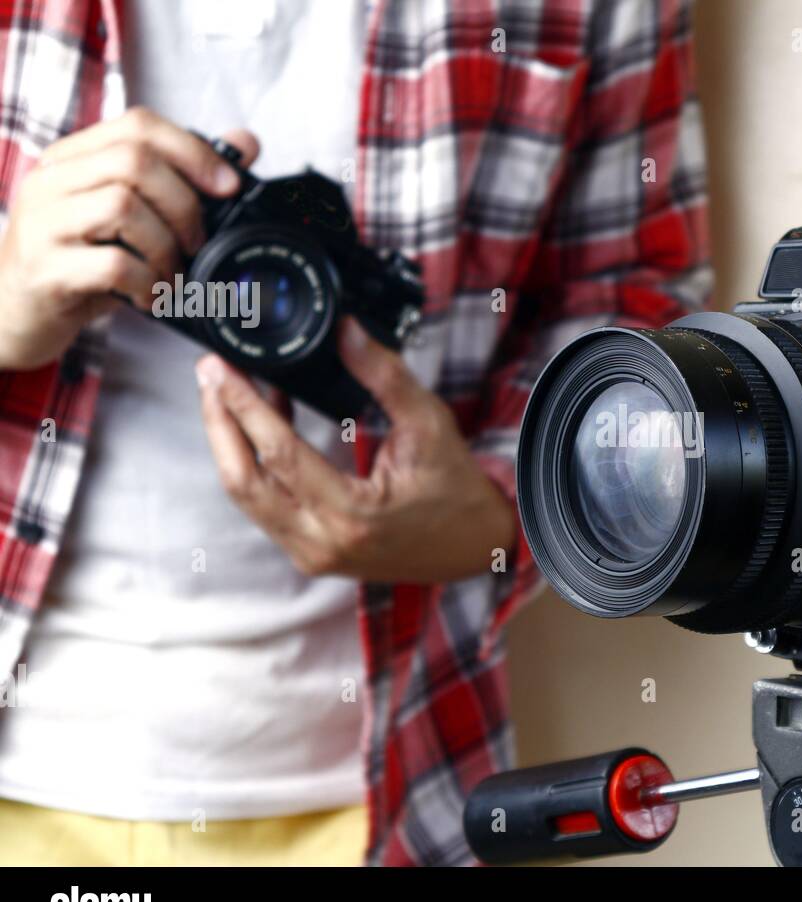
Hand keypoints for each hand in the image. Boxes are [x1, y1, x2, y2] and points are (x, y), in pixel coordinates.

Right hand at [0, 107, 257, 369]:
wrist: (14, 315)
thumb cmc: (80, 264)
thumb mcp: (129, 218)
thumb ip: (181, 179)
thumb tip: (245, 144)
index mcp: (73, 158)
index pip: (138, 125)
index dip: (193, 151)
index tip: (230, 186)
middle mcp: (51, 180)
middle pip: (134, 161)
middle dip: (184, 204)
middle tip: (197, 243)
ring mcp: (42, 223)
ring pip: (123, 206)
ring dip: (166, 246)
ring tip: (171, 274)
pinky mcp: (45, 269)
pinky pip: (114, 263)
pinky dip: (148, 282)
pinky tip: (151, 296)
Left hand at [195, 318, 516, 582]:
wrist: (474, 545)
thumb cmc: (456, 488)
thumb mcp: (428, 425)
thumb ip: (384, 376)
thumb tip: (345, 330)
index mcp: (351, 514)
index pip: (278, 454)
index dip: (243, 406)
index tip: (220, 368)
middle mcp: (322, 542)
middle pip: (242, 481)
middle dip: (219, 423)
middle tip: (210, 374)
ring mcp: (312, 554)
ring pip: (246, 497)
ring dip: (230, 443)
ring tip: (225, 392)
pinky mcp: (309, 554)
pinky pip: (265, 506)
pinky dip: (254, 464)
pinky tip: (260, 422)